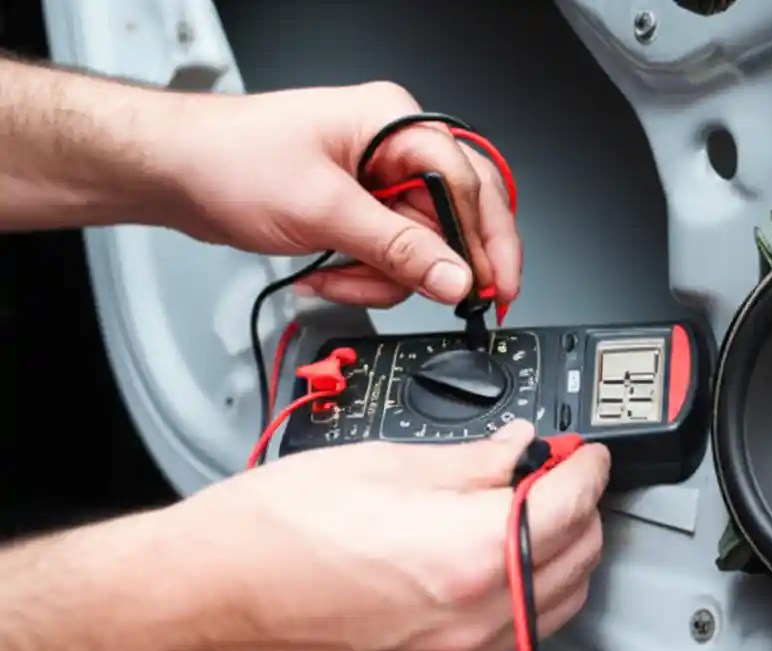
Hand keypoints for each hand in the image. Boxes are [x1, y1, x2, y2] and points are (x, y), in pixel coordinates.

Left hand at [162, 81, 520, 307]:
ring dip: (385, 277)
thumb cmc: (230, 160)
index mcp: (395, 124)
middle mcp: (394, 148)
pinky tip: (330, 274)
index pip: (466, 184)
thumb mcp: (323, 210)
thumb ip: (398, 249)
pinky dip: (366, 275)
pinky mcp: (360, 209)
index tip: (490, 287)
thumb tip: (455, 277)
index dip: (485, 240)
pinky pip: (391, 254)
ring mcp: (377, 181)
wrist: (175, 172)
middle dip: (434, 264)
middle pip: (453, 217)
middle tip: (450, 300)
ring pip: (422, 246)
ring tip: (339, 277)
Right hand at [166, 421, 607, 650]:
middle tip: (555, 474)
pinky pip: (510, 637)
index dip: (586, 465)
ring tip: (531, 513)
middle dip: (579, 507)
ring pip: (555, 606)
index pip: (572, 502)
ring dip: (560, 554)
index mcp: (470, 551)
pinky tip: (492, 563)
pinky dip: (523, 597)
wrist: (202, 597)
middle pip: (578, 557)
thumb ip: (469, 459)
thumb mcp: (382, 463)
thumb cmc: (268, 532)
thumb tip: (515, 449)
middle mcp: (472, 615)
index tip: (582, 451)